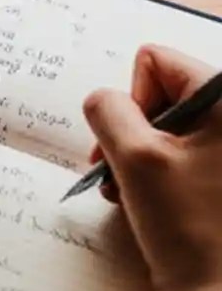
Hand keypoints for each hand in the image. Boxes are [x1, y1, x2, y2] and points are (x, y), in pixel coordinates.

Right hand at [84, 45, 221, 290]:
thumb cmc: (190, 228)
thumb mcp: (134, 158)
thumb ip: (106, 111)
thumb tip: (102, 99)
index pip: (156, 61)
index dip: (130, 100)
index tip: (134, 144)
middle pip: (163, 94)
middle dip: (133, 132)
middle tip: (122, 172)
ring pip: (171, 127)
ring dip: (142, 157)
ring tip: (134, 193)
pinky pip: (187, 154)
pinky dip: (162, 173)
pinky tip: (154, 204)